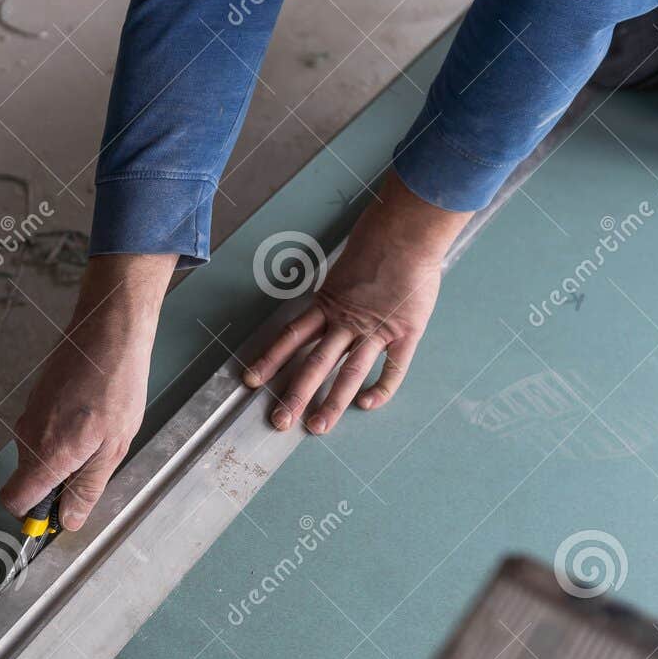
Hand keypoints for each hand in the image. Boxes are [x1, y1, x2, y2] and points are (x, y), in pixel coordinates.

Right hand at [0, 253, 175, 529]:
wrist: (108, 333)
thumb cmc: (116, 387)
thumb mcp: (113, 448)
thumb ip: (86, 487)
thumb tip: (68, 520)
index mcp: (46, 454)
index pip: (14, 500)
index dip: (34, 514)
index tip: (58, 512)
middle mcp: (27, 436)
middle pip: (28, 480)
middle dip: (56, 483)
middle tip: (95, 463)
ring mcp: (28, 415)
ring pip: (37, 455)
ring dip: (63, 457)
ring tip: (97, 433)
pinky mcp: (35, 400)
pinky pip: (41, 432)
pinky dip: (61, 434)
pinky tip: (89, 415)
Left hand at [243, 172, 468, 432]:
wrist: (407, 231)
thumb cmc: (376, 242)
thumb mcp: (344, 269)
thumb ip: (337, 293)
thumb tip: (327, 305)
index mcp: (328, 304)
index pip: (291, 337)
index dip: (270, 359)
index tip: (251, 380)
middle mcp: (346, 321)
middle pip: (315, 362)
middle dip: (296, 394)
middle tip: (280, 421)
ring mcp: (376, 329)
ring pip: (349, 372)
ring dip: (332, 401)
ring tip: (318, 426)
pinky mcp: (405, 332)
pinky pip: (394, 367)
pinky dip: (381, 388)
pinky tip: (366, 405)